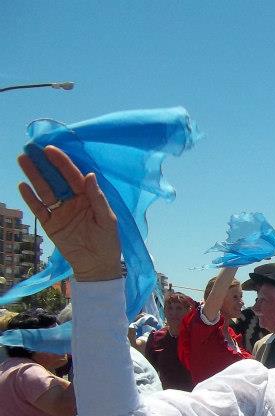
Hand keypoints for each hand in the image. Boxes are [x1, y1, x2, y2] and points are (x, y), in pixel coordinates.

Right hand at [18, 146, 120, 281]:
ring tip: (23, 160)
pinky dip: (31, 199)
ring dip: (34, 176)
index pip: (73, 176)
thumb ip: (97, 198)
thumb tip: (90, 175)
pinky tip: (23, 186)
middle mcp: (72, 201)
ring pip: (45, 191)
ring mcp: (60, 212)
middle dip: (44, 164)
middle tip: (31, 148)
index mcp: (88, 197)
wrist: (97, 265)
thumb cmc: (108, 242)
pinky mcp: (51, 224)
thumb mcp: (107, 220)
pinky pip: (39, 209)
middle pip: (55, 179)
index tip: (51, 149)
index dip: (62, 162)